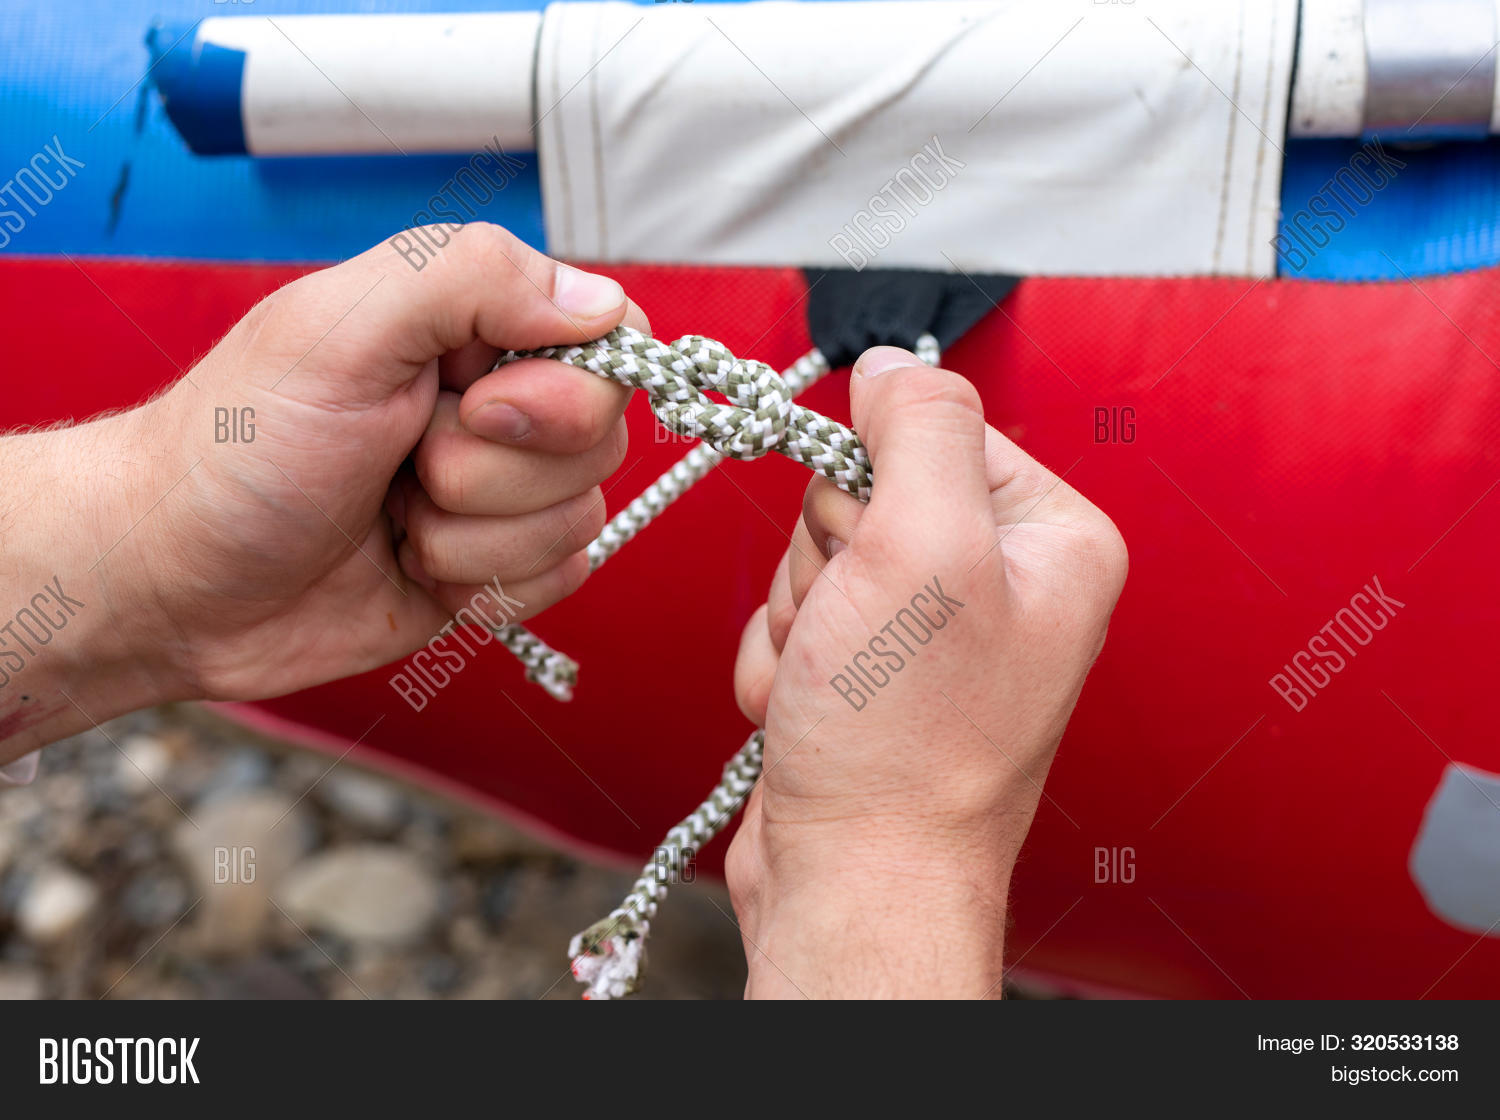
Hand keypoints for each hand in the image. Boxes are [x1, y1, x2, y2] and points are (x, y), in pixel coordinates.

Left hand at [1, 223, 640, 756]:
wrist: (173, 585)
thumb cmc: (234, 451)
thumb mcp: (336, 334)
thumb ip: (470, 280)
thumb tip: (601, 305)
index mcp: (469, 326)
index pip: (607, 339)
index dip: (565, 391)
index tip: (473, 406)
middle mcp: (497, 403)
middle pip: (599, 439)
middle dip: (492, 470)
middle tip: (401, 460)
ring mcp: (499, 491)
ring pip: (579, 519)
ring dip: (472, 535)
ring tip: (390, 516)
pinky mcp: (493, 568)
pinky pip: (557, 581)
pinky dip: (480, 584)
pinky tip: (411, 565)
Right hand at [725, 346, 1126, 997]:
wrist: (856, 883)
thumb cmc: (903, 745)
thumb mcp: (923, 548)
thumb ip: (918, 427)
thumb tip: (890, 364)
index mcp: (1050, 540)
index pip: (934, 431)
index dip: (874, 483)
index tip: (871, 548)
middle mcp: (1000, 583)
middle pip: (863, 493)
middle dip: (826, 561)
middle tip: (849, 628)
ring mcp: (931, 634)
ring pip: (816, 556)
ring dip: (796, 616)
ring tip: (829, 680)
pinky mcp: (871, 675)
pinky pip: (794, 618)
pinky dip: (779, 661)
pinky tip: (804, 709)